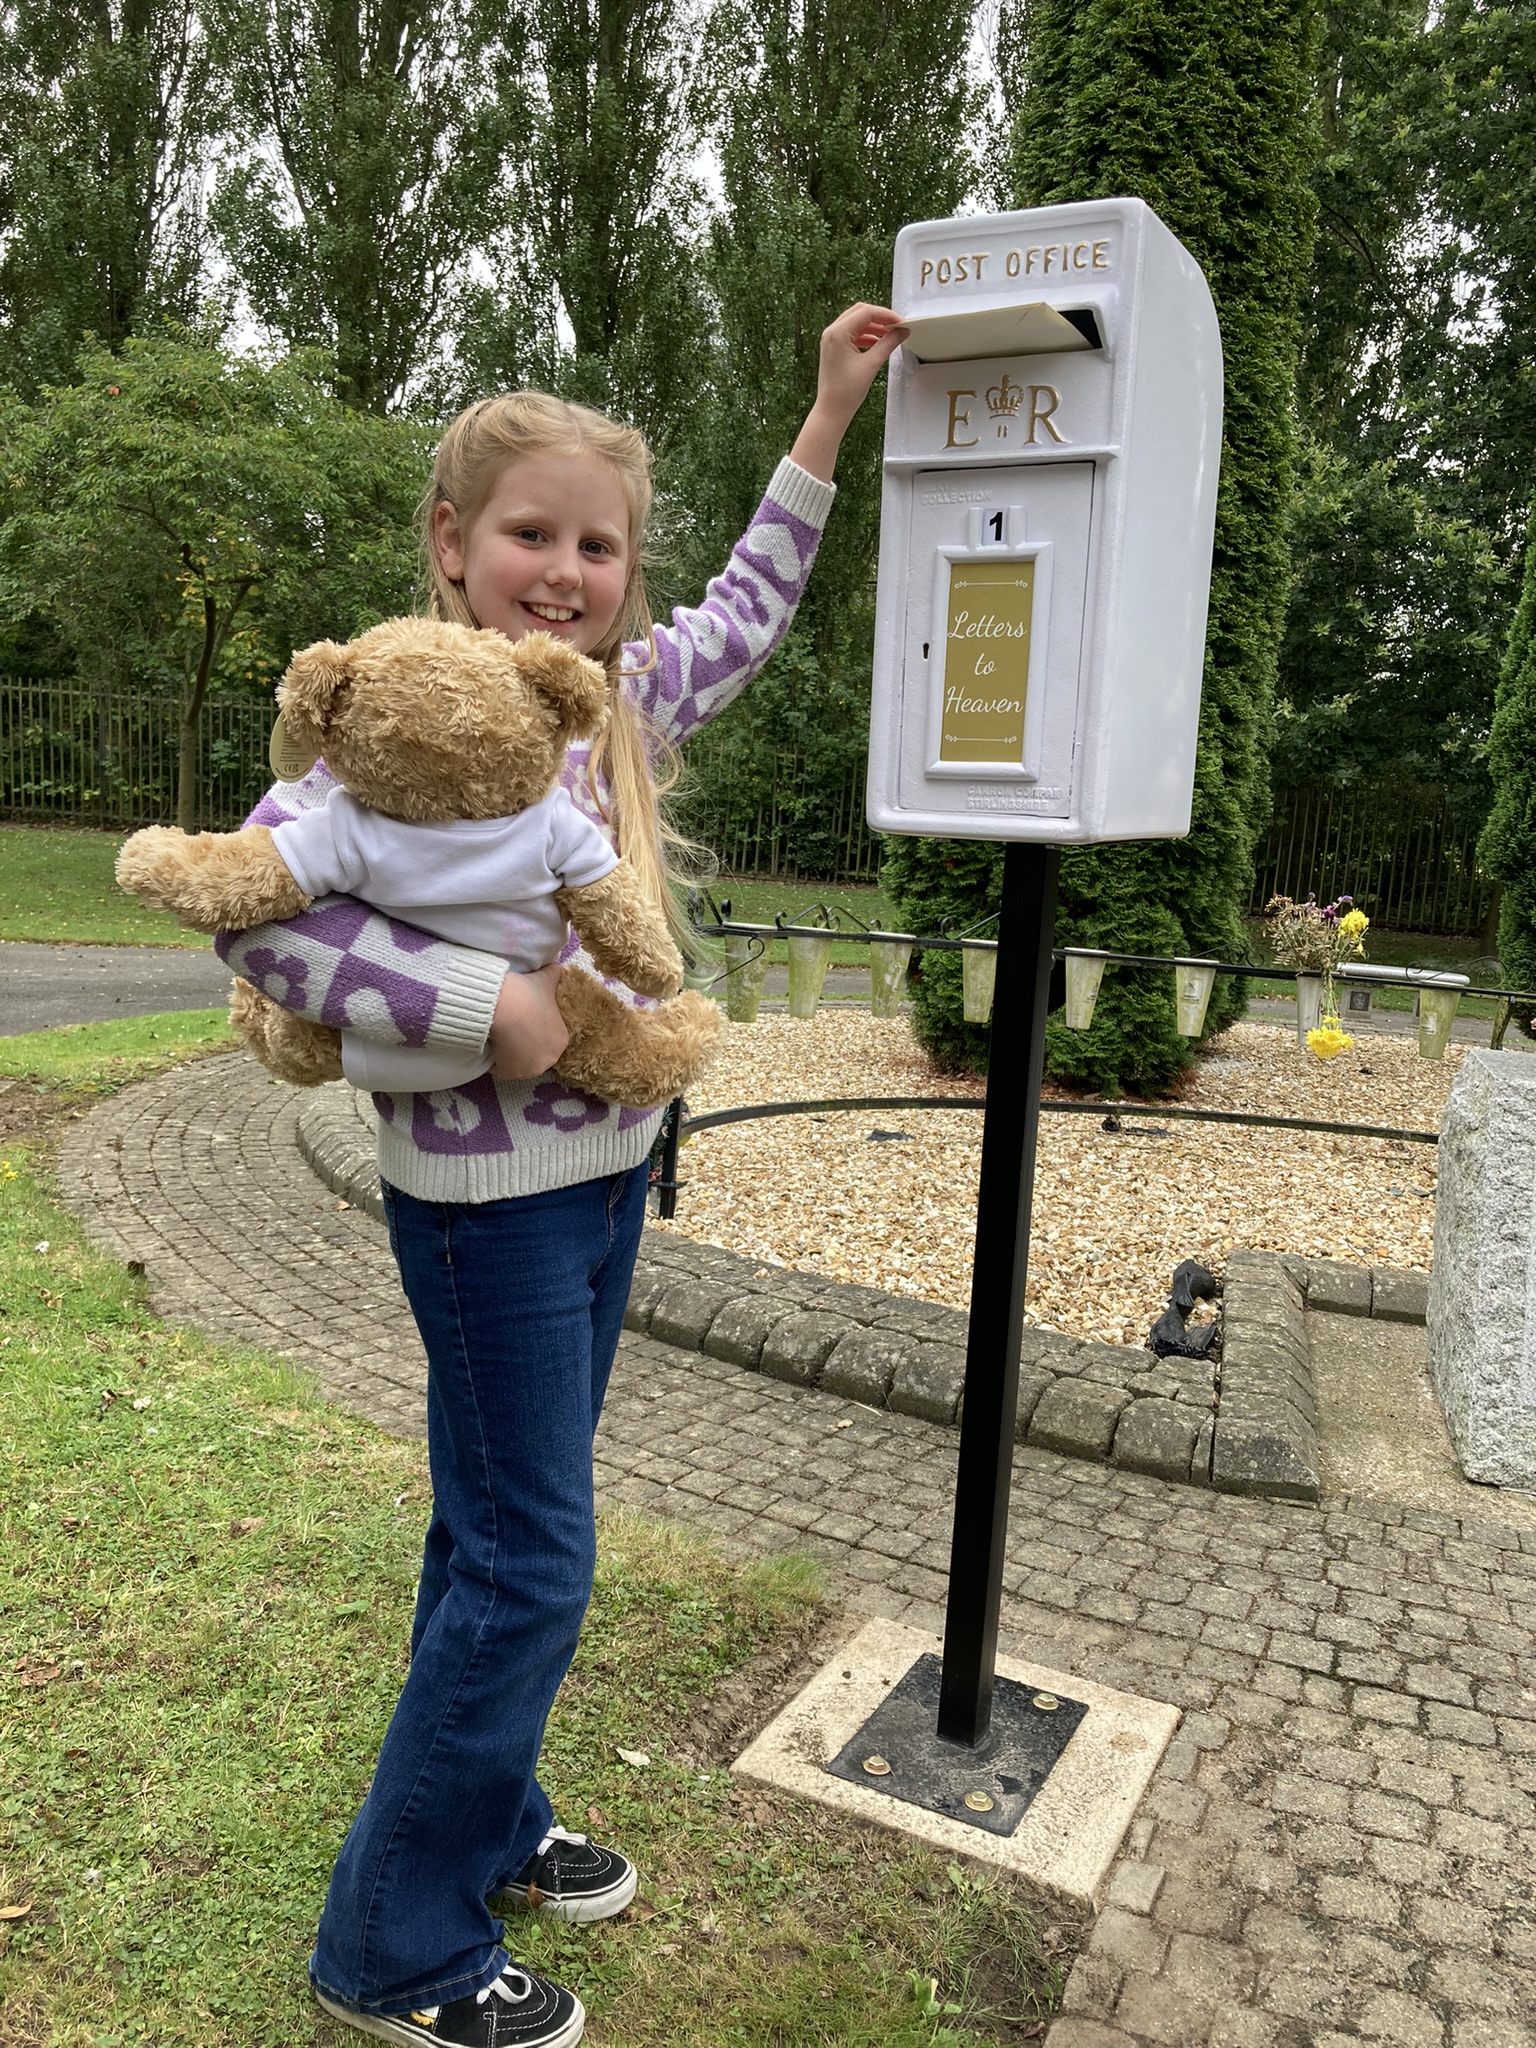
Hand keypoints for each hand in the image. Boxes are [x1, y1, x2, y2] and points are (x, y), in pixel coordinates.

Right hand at [486, 963, 569, 1079]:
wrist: (506, 1007)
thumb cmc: (528, 994)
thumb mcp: (545, 980)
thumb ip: (553, 974)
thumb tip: (557, 967)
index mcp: (561, 1039)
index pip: (544, 1037)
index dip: (530, 1028)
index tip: (518, 1019)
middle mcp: (550, 1059)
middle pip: (532, 1052)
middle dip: (521, 1043)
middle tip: (507, 1027)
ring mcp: (531, 1069)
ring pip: (516, 1062)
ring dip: (507, 1052)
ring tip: (496, 1034)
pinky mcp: (511, 1074)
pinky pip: (500, 1068)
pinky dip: (493, 1059)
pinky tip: (488, 1043)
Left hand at [790, 303, 907, 482]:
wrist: (831, 410)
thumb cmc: (846, 391)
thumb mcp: (871, 364)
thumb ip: (888, 344)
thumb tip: (902, 332)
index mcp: (838, 332)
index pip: (866, 312)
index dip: (886, 315)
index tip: (901, 322)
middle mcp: (832, 332)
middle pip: (860, 312)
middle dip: (880, 317)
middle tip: (897, 326)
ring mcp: (831, 339)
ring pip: (856, 322)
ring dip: (873, 326)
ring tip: (890, 335)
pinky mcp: (833, 348)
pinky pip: (852, 334)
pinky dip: (866, 335)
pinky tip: (878, 343)